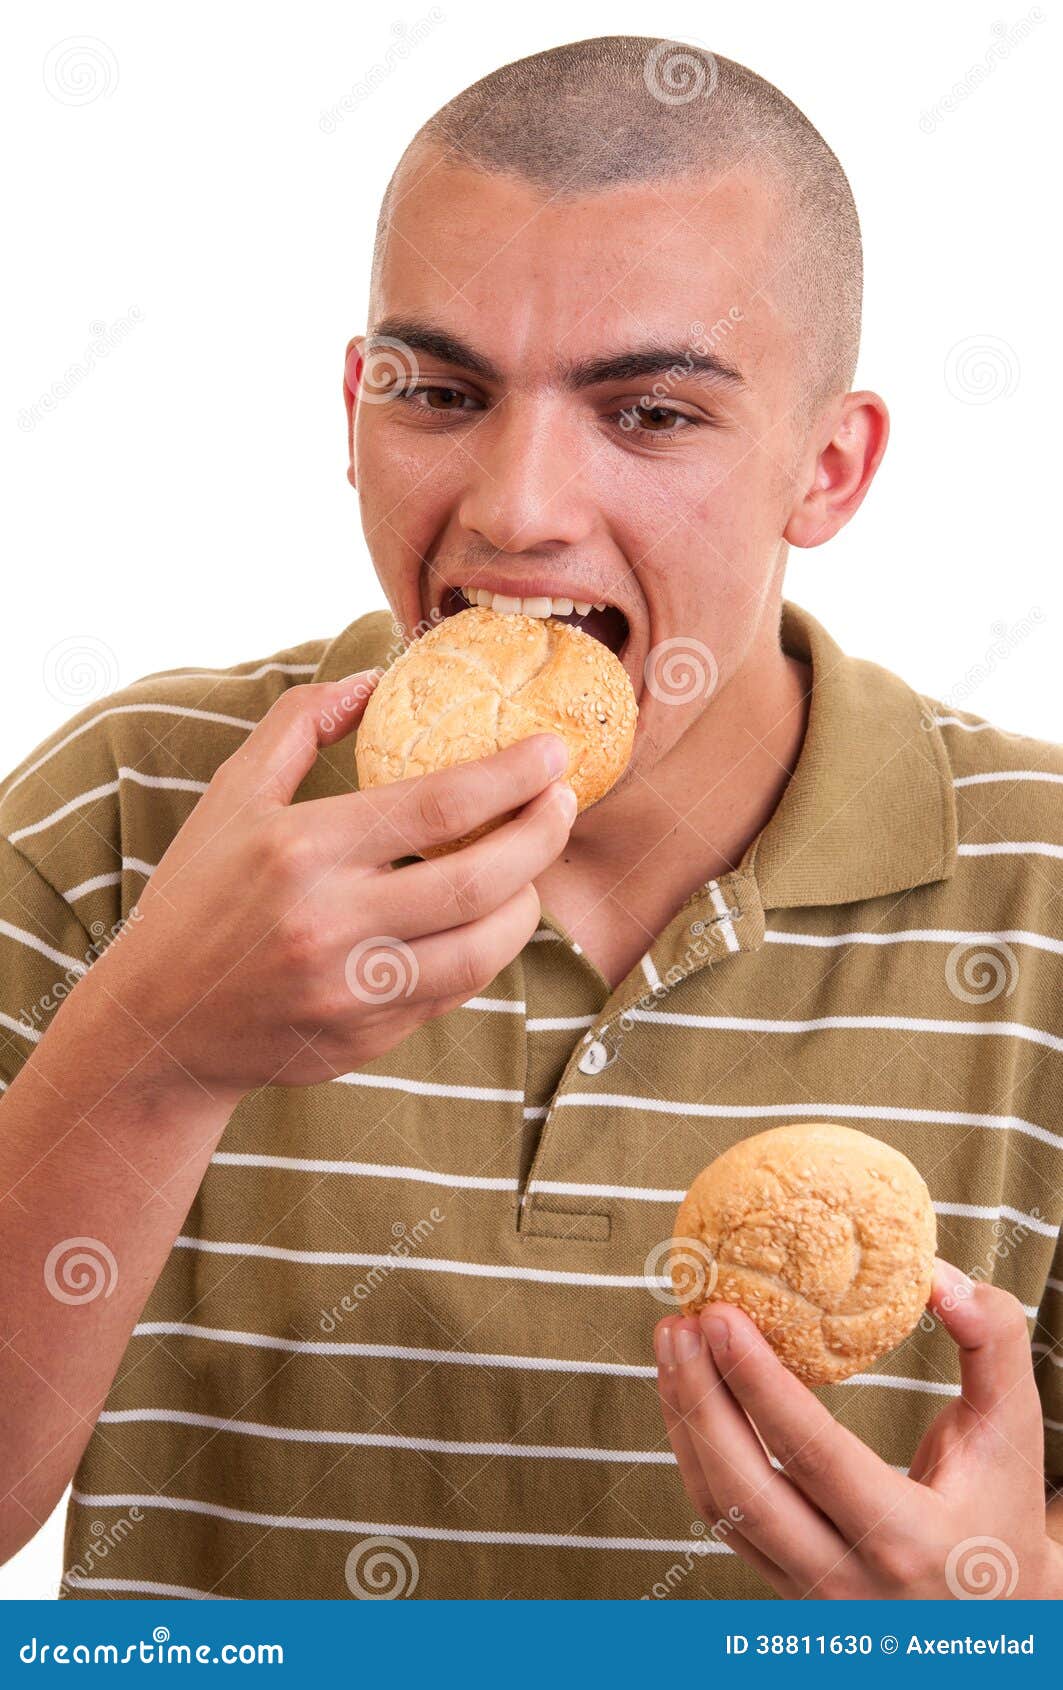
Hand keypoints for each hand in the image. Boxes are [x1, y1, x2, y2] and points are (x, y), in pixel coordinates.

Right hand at [91, 669, 575, 1102]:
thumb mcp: (232, 796)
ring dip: (526, 903)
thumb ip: (300, 725)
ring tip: (531, 868)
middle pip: (478, 879)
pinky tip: (486, 920)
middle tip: (565, 803)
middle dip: (542, 835)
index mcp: (299, 850)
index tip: (553, 753)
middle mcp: (328, 923)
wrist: (160, 1025)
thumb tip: (375, 680)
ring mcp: (350, 991)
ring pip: (482, 949)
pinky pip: (455, 992)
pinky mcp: (366, 1039)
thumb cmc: (199, 897)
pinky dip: (484, 952)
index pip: (436, 805)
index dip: (512, 776)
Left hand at [654, 1258, 1062, 1596]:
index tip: (721, 1316)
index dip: (759, 1383)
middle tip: (681, 1322)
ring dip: (684, 1420)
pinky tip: (687, 1392)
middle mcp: (849, 1579)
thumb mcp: (1015, 1425)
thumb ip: (992, 1338)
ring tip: (673, 1343)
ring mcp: (808, 1593)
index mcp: (910, 1539)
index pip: (814, 1456)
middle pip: (744, 1488)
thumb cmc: (1001, 1504)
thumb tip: (934, 1274)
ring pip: (719, 1507)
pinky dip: (693, 1451)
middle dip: (700, 1398)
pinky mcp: (782, 1587)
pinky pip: (722, 1518)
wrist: (998, 1613)